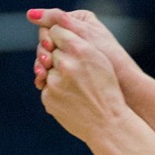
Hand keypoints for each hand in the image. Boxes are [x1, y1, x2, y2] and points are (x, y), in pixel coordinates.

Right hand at [29, 7, 138, 94]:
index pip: (50, 26)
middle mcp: (75, 36)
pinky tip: (42, 84)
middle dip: (44, 54)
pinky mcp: (73, 71)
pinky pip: (54, 71)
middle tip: (46, 64)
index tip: (50, 47)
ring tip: (42, 77)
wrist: (126, 84)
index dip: (47, 37)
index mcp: (78, 21)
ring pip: (48, 59)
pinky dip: (47, 77)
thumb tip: (30, 14)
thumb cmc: (109, 56)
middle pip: (47, 43)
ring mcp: (73, 54)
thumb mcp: (82, 35)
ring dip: (42, 67)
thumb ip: (57, 21)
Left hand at [37, 22, 127, 142]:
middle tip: (72, 68)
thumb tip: (53, 31)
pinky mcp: (48, 97)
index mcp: (80, 50)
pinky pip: (46, 87)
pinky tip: (70, 97)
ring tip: (74, 85)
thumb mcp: (101, 60)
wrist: (109, 124)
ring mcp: (54, 82)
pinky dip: (55, 91)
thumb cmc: (108, 89)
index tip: (64, 43)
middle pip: (48, 50)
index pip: (55, 30)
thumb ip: (79, 43)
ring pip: (45, 69)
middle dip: (57, 57)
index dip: (59, 37)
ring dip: (55, 74)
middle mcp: (65, 64)